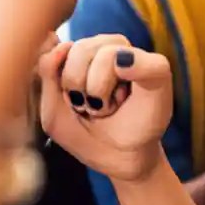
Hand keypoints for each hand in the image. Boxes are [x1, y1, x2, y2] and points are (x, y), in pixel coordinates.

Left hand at [37, 35, 171, 181]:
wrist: (120, 161)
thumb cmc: (86, 135)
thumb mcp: (54, 111)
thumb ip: (48, 74)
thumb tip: (59, 42)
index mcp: (83, 54)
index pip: (63, 48)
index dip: (63, 80)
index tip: (74, 104)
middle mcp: (108, 48)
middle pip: (81, 48)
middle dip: (79, 87)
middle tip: (92, 108)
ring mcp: (133, 55)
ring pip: (105, 53)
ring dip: (100, 89)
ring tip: (108, 107)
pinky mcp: (156, 67)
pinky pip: (135, 57)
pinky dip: (129, 70)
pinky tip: (123, 94)